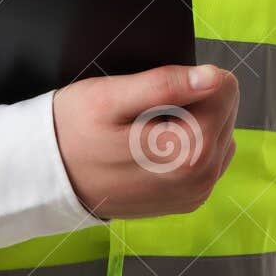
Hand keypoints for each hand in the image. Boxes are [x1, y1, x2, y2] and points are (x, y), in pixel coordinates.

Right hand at [52, 63, 238, 220]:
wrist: (50, 178)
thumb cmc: (75, 131)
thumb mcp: (110, 97)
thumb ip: (164, 84)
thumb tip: (213, 77)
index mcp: (189, 150)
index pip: (224, 88)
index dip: (190, 75)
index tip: (155, 89)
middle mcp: (201, 177)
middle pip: (225, 110)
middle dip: (193, 99)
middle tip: (145, 109)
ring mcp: (196, 193)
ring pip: (220, 132)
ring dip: (192, 121)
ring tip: (147, 127)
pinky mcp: (188, 200)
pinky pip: (209, 157)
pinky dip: (188, 143)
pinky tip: (154, 144)